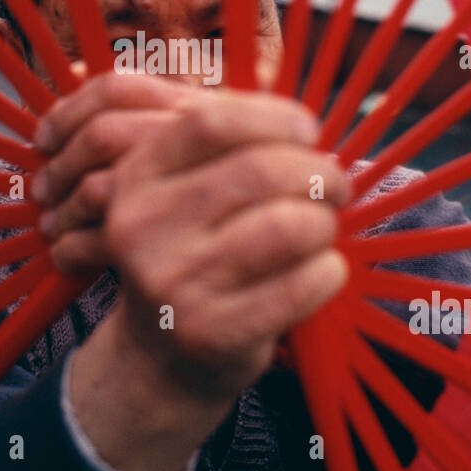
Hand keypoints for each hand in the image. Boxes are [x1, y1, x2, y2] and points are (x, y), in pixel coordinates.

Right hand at [38, 77, 349, 470]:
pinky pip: (302, 283)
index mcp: (136, 177)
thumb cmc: (194, 252)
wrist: (159, 353)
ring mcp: (172, 282)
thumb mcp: (184, 191)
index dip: (274, 116)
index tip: (308, 131)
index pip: (210, 121)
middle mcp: (141, 226)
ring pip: (288, 225)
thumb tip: (301, 119)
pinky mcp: (211, 331)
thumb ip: (228, 145)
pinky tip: (322, 270)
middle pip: (260, 170)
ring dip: (325, 221)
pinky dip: (329, 270)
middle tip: (334, 186)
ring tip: (322, 228)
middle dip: (319, 171)